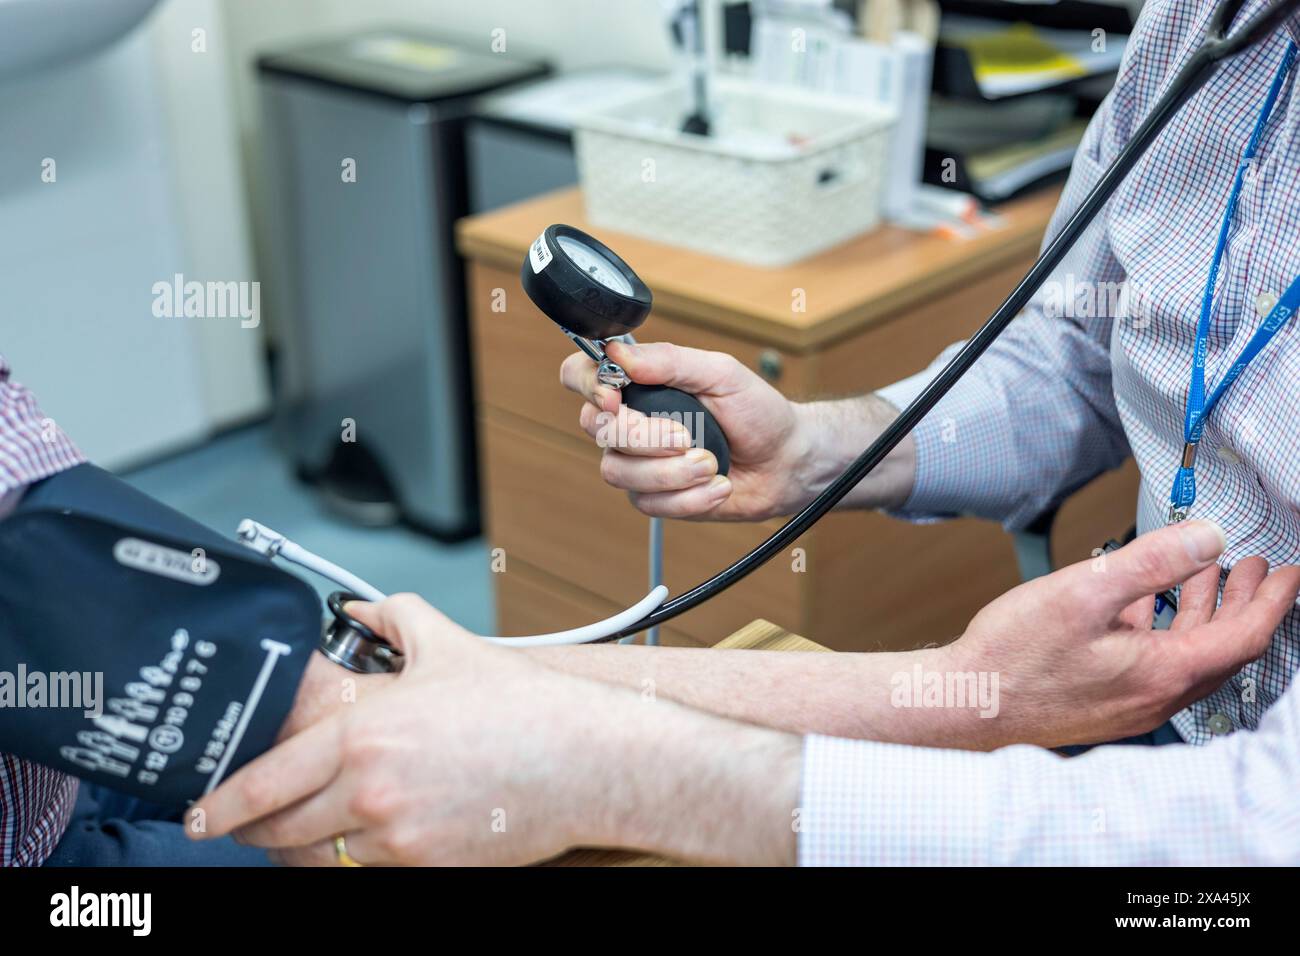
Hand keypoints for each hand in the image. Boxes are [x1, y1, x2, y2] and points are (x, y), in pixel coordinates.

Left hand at [189, 596, 643, 865]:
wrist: (586, 759)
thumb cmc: (525, 706)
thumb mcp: (450, 646)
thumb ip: (394, 616)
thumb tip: (362, 610)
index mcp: (364, 734)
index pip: (266, 781)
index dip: (222, 804)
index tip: (202, 813)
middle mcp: (371, 790)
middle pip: (281, 831)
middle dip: (255, 830)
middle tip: (245, 824)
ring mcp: (398, 836)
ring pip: (321, 859)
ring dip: (302, 849)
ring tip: (304, 832)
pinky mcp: (428, 866)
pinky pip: (368, 872)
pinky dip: (354, 860)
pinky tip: (366, 838)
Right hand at [560, 341, 809, 519]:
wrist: (786, 461)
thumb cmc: (757, 412)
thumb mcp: (721, 373)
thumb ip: (670, 360)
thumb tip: (618, 353)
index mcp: (640, 384)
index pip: (580, 375)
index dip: (587, 386)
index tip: (615, 397)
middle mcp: (630, 422)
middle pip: (596, 430)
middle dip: (644, 438)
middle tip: (688, 437)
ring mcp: (639, 463)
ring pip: (618, 473)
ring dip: (670, 472)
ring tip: (711, 464)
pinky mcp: (656, 497)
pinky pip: (648, 503)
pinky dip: (689, 497)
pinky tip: (717, 486)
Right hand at [947, 520, 1299, 748]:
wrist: (965, 705)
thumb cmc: (1012, 657)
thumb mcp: (1084, 593)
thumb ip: (1151, 562)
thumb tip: (1207, 537)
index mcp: (1162, 672)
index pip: (1243, 636)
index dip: (1271, 600)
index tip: (1286, 573)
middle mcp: (1155, 697)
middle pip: (1221, 648)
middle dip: (1241, 602)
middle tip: (1254, 568)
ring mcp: (1130, 704)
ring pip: (1186, 655)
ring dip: (1201, 612)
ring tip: (1204, 575)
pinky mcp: (1105, 705)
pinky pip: (1154, 664)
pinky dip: (1164, 629)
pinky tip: (1142, 605)